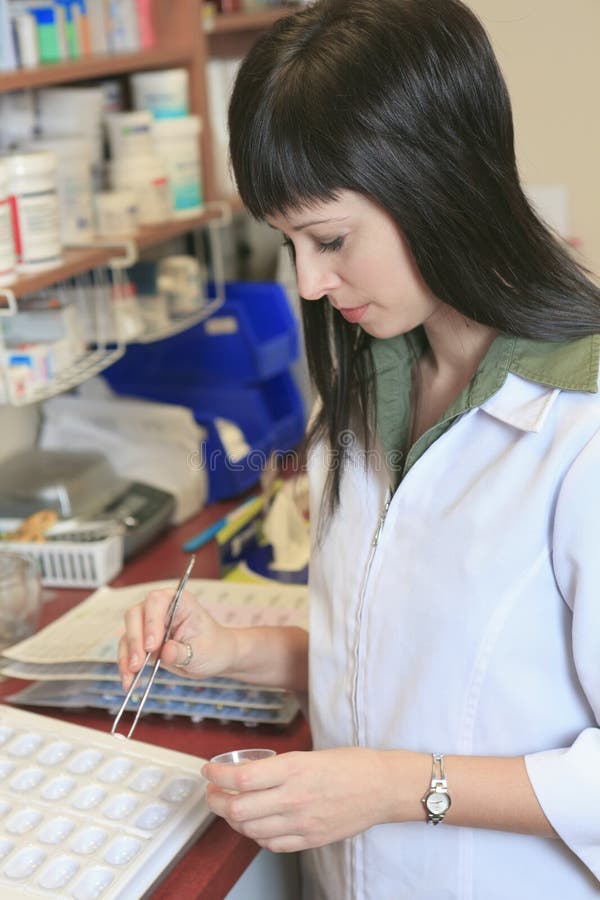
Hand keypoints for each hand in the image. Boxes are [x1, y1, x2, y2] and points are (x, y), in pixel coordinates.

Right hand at [117, 588, 236, 689]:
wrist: (212, 657)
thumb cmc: (212, 647)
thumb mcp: (202, 651)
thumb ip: (183, 651)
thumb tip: (165, 652)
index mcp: (178, 601)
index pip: (156, 602)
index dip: (151, 621)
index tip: (152, 646)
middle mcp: (159, 609)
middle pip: (135, 616)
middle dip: (135, 641)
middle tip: (138, 664)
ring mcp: (147, 625)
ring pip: (127, 634)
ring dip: (127, 657)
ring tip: (130, 678)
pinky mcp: (141, 642)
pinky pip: (127, 651)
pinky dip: (125, 666)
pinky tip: (128, 681)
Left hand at [201, 747, 389, 851]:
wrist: (383, 787)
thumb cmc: (351, 764)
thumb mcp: (309, 754)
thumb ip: (279, 767)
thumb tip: (248, 772)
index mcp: (294, 769)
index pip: (241, 778)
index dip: (217, 775)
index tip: (208, 770)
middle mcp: (294, 798)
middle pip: (237, 809)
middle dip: (216, 801)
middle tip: (213, 791)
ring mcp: (301, 823)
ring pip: (250, 830)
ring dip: (233, 819)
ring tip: (231, 807)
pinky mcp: (310, 840)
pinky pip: (271, 844)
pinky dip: (255, 835)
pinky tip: (256, 824)